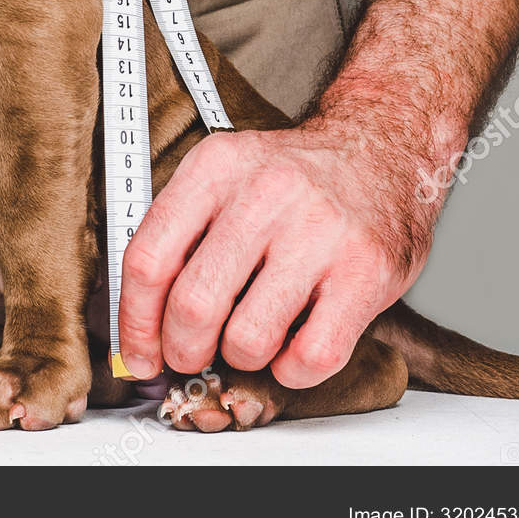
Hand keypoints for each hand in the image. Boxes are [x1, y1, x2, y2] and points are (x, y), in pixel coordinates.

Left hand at [116, 113, 441, 388]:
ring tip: (253, 336)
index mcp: (216, 167)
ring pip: (248, 340)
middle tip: (193, 354)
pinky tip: (294, 346)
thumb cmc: (296, 177)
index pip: (148, 259)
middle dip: (184, 350)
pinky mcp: (365, 272)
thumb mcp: (226, 175)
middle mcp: (265, 195)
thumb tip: (140, 324)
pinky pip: (310, 357)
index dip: (135, 322)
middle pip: (193, 306)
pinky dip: (292, 371)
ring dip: (241, 358)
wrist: (383, 146)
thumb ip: (179, 237)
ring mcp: (319, 233)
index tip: (141, 353)